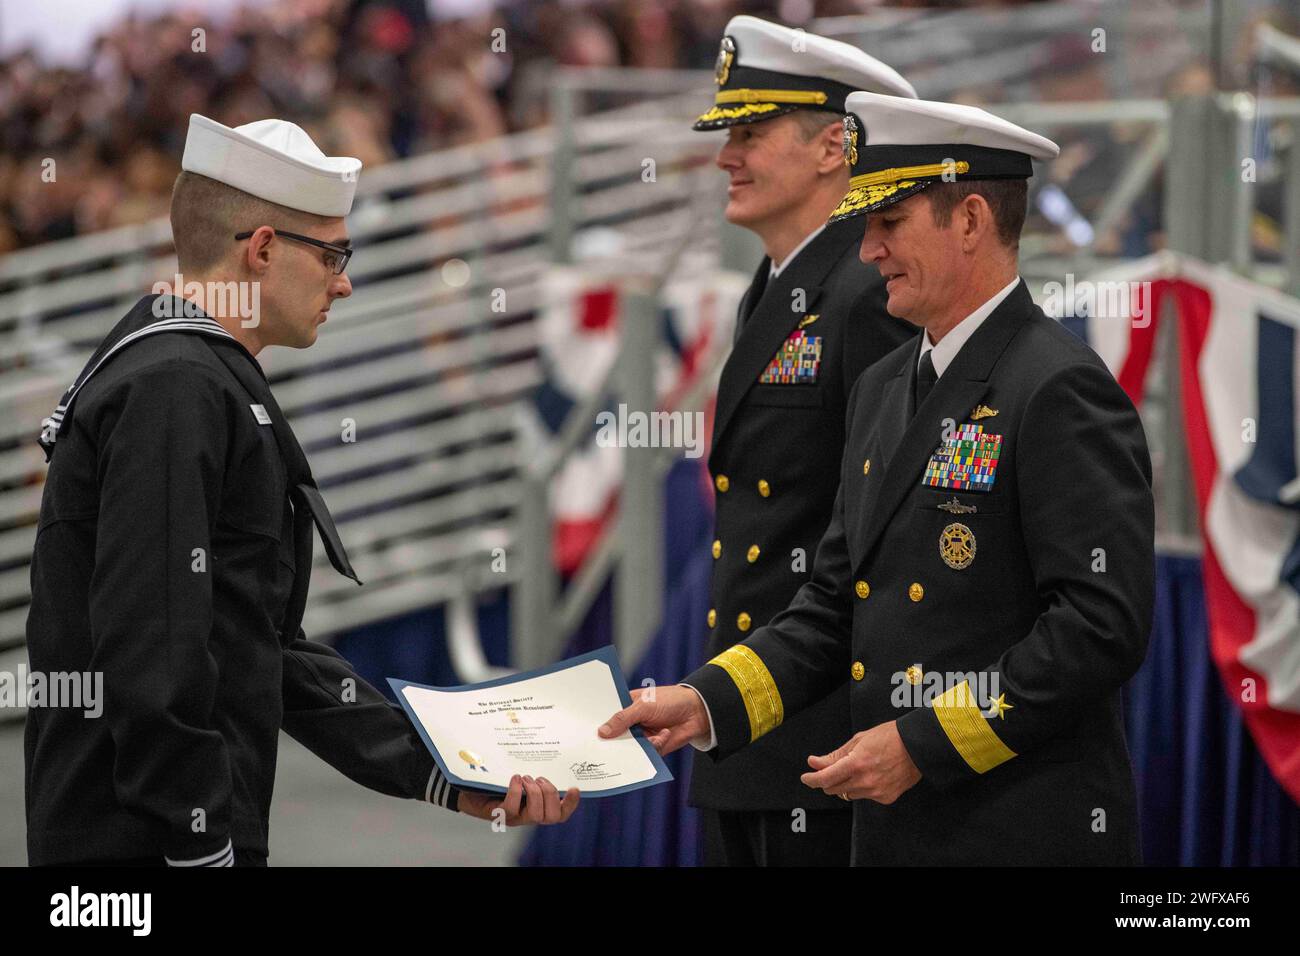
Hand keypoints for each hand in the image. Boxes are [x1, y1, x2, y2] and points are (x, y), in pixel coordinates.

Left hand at [458, 774, 579, 824]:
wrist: (470, 788)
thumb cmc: (497, 779)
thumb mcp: (518, 772)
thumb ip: (532, 766)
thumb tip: (549, 744)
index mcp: (538, 805)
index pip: (561, 813)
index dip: (571, 803)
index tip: (574, 787)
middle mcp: (529, 814)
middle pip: (553, 816)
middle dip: (550, 794)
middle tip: (539, 778)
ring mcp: (515, 816)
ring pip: (536, 815)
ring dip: (535, 793)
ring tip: (526, 777)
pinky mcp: (499, 815)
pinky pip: (512, 808)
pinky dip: (516, 791)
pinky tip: (514, 778)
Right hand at [598, 685, 709, 754]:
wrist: (698, 712)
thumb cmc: (670, 701)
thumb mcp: (644, 706)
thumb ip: (623, 719)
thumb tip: (602, 732)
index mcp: (627, 706)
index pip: (607, 715)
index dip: (597, 723)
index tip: (585, 731)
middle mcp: (632, 722)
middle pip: (615, 734)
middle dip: (610, 740)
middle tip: (599, 746)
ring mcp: (642, 736)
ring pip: (628, 747)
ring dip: (631, 747)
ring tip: (634, 744)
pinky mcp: (652, 748)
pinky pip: (644, 754)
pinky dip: (651, 748)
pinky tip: (661, 737)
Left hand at [800, 721, 920, 804]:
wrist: (917, 746)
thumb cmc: (889, 737)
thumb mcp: (858, 740)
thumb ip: (834, 755)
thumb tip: (814, 763)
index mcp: (855, 764)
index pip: (825, 779)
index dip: (811, 780)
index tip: (806, 778)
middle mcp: (864, 781)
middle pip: (834, 789)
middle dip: (828, 780)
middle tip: (832, 770)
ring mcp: (876, 792)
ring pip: (849, 794)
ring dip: (846, 784)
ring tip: (859, 769)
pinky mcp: (886, 798)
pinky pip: (865, 796)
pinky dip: (863, 788)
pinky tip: (873, 775)